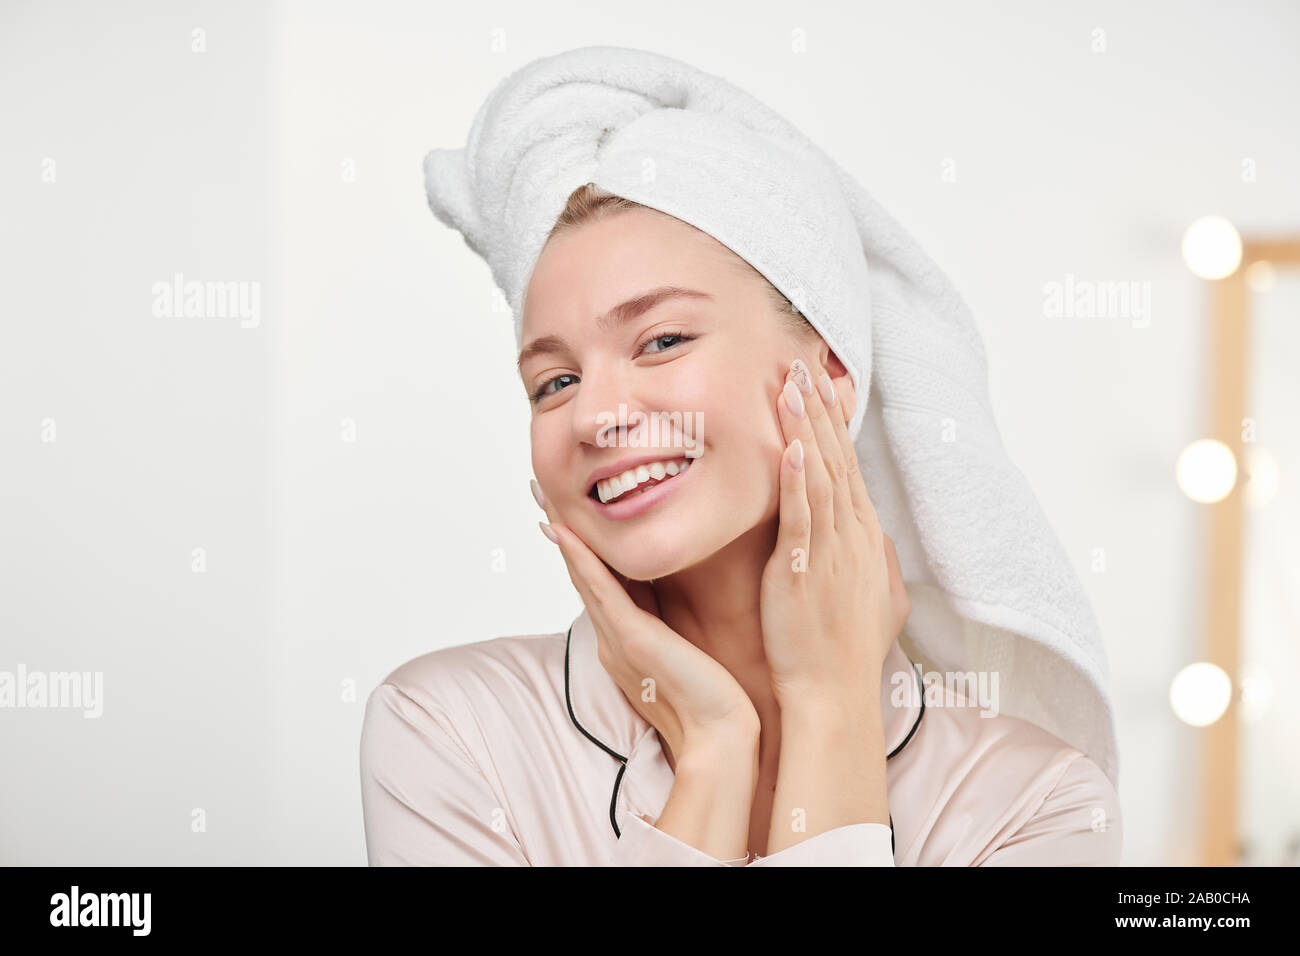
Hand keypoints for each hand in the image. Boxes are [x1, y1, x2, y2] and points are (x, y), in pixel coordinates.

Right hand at [531, 485, 759, 764]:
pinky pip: (601, 592)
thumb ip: (667, 627)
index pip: (597, 580)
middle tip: (539, 490)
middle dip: (561, 530)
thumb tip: (668, 602)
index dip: (578, 543)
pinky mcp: (632, 640)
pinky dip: (582, 561)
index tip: (563, 508)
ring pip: (584, 576)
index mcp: (624, 638)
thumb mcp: (682, 653)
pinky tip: (568, 533)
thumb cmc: (710, 700)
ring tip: (543, 499)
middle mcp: (612, 636)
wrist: (719, 738)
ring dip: (563, 536)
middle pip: (581, 572)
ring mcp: (617, 638)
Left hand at [759, 358, 911, 708]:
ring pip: (819, 476)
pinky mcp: (802, 570)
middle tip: (799, 362)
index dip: (832, 425)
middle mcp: (852, 537)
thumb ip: (878, 564)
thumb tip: (881, 540)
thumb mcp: (878, 603)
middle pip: (835, 458)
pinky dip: (796, 479)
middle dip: (817, 409)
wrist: (834, 695)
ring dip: (804, 427)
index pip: (847, 468)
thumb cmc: (848, 654)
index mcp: (863, 539)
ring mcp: (830, 551)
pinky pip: (802, 516)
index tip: (818, 386)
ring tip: (789, 384)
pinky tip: (787, 446)